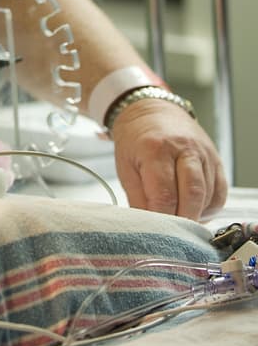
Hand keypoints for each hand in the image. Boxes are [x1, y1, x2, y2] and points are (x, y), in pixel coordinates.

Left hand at [111, 98, 227, 219]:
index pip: (164, 193)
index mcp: (155, 149)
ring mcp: (204, 153)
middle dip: (184, 220)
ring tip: (182, 223)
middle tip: (173, 234)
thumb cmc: (135, 141)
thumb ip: (137, 197)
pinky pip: (220, 191)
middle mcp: (185, 149)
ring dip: (197, 214)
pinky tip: (196, 211)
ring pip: (209, 194)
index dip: (162, 218)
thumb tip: (148, 225)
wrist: (151, 112)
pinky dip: (210, 207)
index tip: (157, 231)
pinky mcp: (216, 159)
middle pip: (192, 194)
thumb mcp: (125, 166)